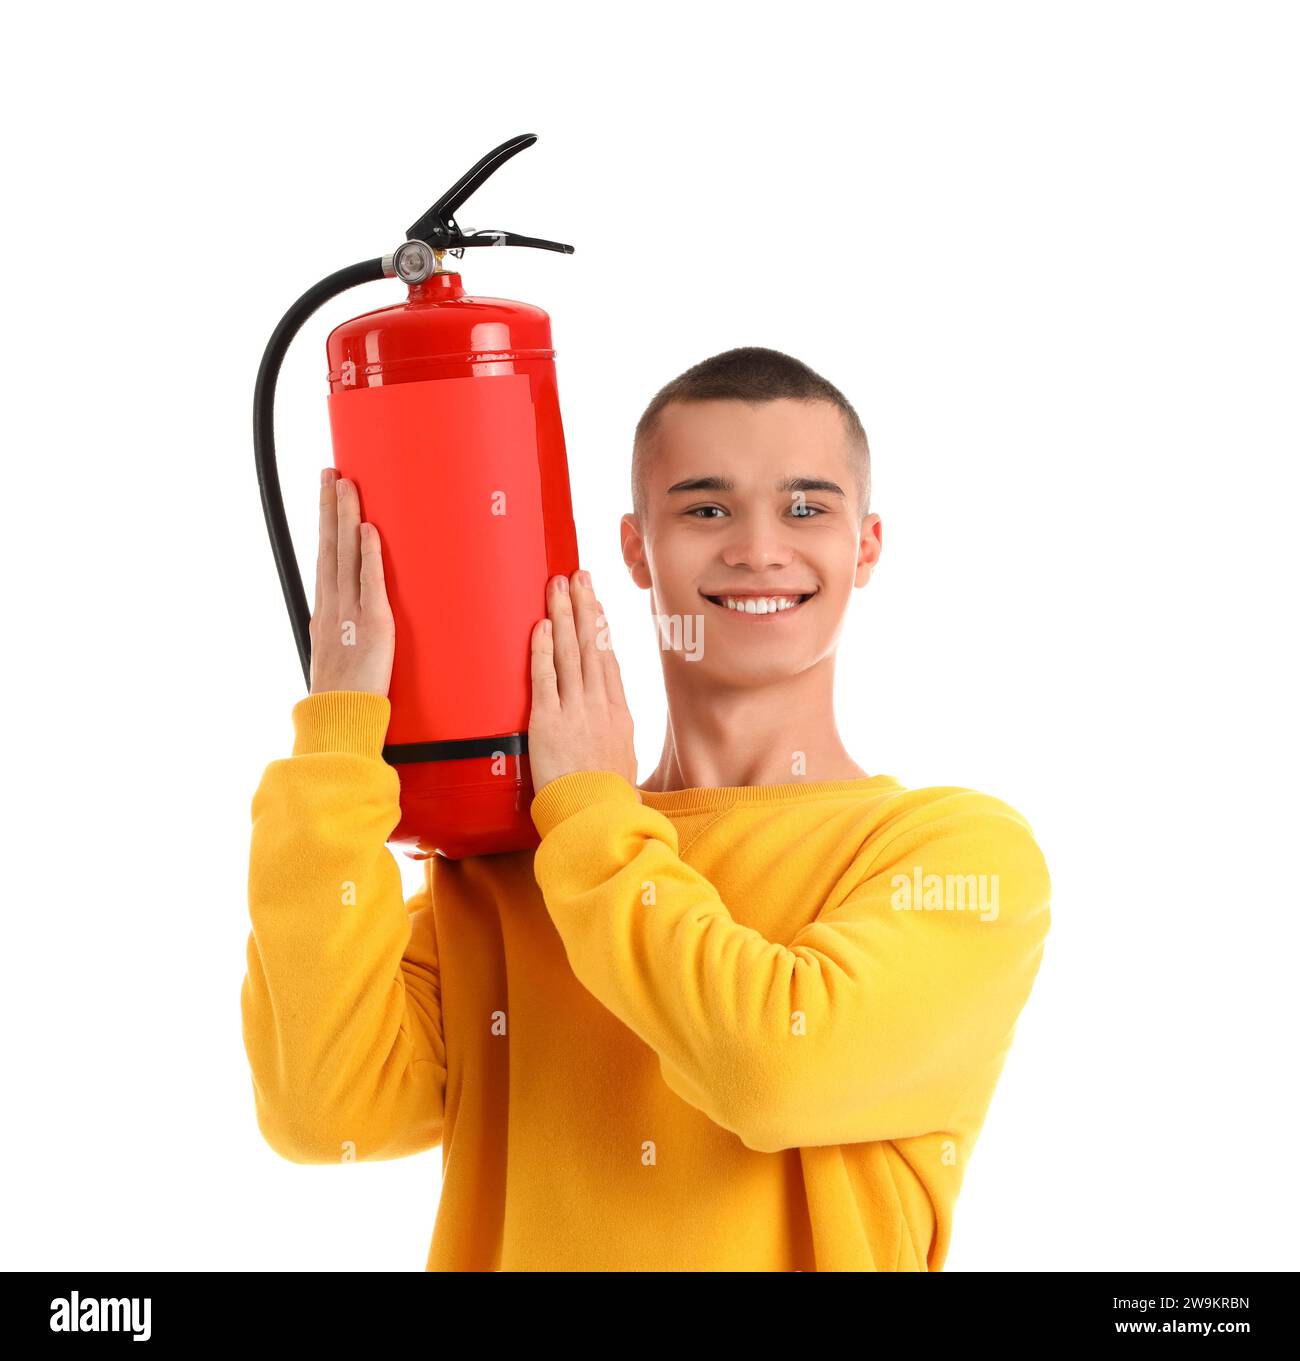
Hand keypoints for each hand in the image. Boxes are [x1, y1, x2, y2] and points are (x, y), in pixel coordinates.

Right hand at [308, 469, 394, 696]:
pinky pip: (371, 583)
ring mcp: (351, 613)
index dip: (324, 523)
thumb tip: (353, 619)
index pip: (324, 556)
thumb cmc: (342, 694)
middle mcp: (333, 606)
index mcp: (325, 611)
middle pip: (329, 546)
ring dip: (346, 517)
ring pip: (345, 555)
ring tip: (346, 485)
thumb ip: (345, 631)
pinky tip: (367, 529)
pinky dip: (368, 555)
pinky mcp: (375, 626)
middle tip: (331, 472)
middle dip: (330, 507)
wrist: (339, 719)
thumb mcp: (338, 655)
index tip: (325, 494)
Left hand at [528, 570, 636, 794]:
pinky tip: (541, 625)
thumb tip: (613, 732)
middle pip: (591, 646)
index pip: (608, 660)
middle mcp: (599, 705)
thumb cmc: (606, 798)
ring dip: (564, 615)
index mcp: (618, 713)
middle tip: (577, 576)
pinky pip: (545, 677)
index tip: (596, 604)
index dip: (601, 629)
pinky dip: (543, 649)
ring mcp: (575, 710)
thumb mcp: (622, 762)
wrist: (595, 816)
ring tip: (558, 585)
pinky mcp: (549, 721)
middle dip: (583, 607)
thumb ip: (614, 738)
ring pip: (570, 652)